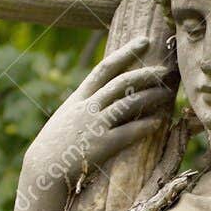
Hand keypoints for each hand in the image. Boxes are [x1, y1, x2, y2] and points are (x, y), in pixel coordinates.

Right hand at [26, 35, 176, 183]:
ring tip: (168, 92)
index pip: (105, 68)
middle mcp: (87, 107)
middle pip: (122, 82)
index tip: (144, 41)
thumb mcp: (66, 118)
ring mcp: (95, 125)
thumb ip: (84, 105)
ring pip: (129, 103)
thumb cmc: (55, 146)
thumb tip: (103, 95)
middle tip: (165, 69)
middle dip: (146, 73)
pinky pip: (129, 131)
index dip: (126, 53)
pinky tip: (159, 122)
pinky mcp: (102, 145)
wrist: (42, 169)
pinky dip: (146, 125)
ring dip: (152, 96)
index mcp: (78, 98)